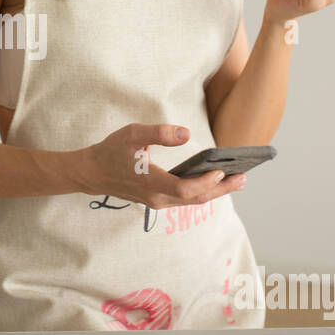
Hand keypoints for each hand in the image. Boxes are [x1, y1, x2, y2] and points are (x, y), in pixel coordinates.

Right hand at [73, 122, 247, 208]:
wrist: (91, 173)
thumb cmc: (111, 151)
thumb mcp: (132, 134)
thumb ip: (159, 133)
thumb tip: (186, 134)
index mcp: (150, 182)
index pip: (184, 188)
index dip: (205, 182)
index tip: (221, 170)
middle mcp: (156, 197)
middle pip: (195, 198)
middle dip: (220, 189)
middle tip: (243, 178)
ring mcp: (157, 201)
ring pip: (191, 201)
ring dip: (214, 192)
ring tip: (236, 180)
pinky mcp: (157, 199)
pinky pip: (184, 199)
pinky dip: (202, 191)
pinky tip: (214, 182)